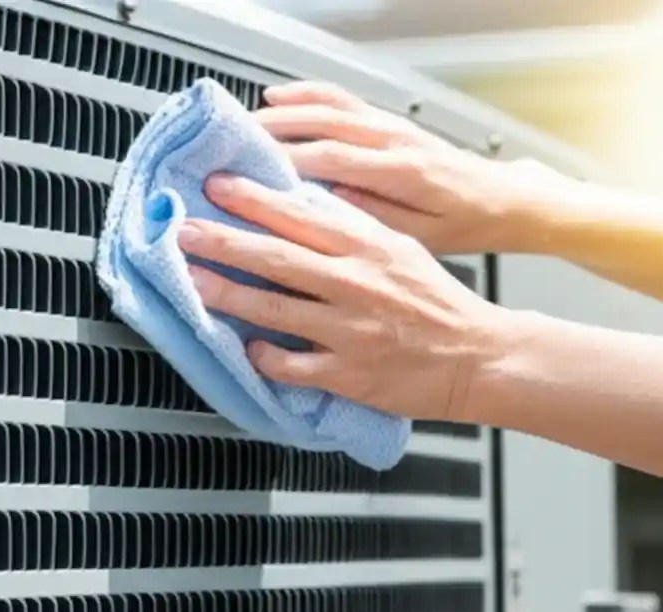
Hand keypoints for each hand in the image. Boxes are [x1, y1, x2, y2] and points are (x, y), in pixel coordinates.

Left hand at [179, 174, 516, 421]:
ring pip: (277, 310)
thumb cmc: (436, 303)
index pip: (301, 216)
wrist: (478, 358)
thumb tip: (299, 207)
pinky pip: (295, 366)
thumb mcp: (400, 249)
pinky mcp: (351, 374)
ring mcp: (352, 330)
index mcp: (370, 248)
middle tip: (183, 230)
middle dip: (224, 241)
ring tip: (193, 282)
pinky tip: (247, 349)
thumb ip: (351, 230)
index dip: (254, 200)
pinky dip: (267, 358)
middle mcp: (357, 284)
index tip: (217, 186)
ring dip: (229, 294)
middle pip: (278, 258)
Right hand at [256, 81, 579, 254]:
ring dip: (286, 109)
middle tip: (234, 145)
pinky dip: (309, 93)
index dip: (287, 162)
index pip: (333, 159)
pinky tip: (282, 97)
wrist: (504, 200)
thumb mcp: (425, 237)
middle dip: (274, 131)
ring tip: (246, 122)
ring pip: (330, 105)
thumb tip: (331, 204)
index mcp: (404, 171)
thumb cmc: (468, 224)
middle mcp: (396, 140)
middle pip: (324, 124)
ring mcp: (393, 125)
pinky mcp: (391, 121)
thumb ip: (378, 218)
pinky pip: (344, 98)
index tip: (251, 174)